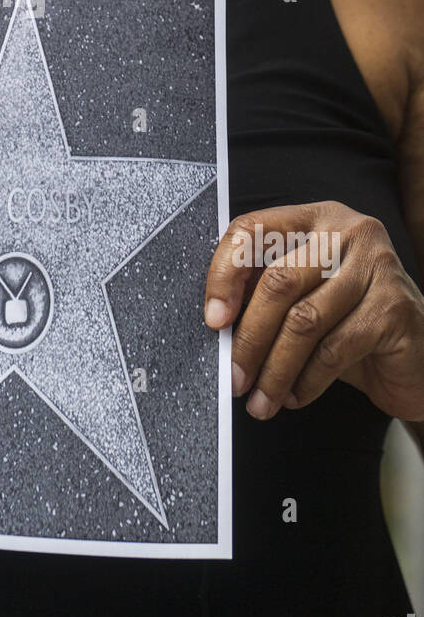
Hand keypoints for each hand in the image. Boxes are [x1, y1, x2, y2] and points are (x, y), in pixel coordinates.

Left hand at [203, 201, 423, 420]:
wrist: (416, 356)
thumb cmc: (350, 321)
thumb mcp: (304, 296)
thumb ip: (265, 293)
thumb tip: (216, 319)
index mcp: (315, 219)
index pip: (254, 229)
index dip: (224, 273)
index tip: (213, 318)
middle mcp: (347, 232)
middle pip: (278, 281)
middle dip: (249, 337)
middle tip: (234, 375)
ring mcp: (376, 267)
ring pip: (304, 321)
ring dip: (274, 369)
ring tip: (261, 398)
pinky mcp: (394, 308)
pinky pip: (334, 350)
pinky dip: (307, 381)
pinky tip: (294, 396)